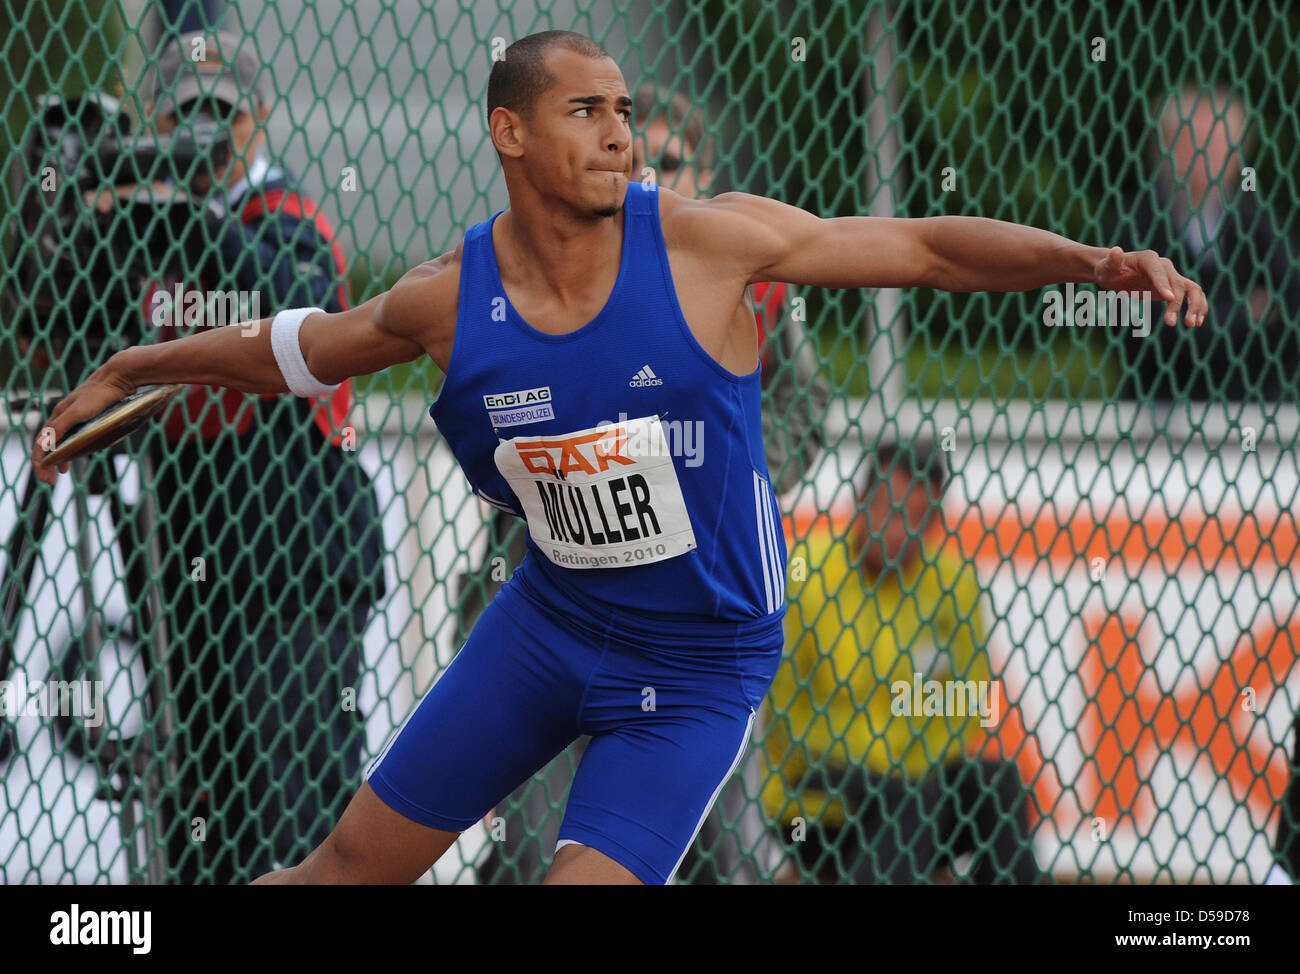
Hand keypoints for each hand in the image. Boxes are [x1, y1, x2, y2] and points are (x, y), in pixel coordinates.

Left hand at [30, 355, 136, 485]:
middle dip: (45, 464)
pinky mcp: (69, 413)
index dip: (55, 456)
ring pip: (45, 441)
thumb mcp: (112, 417)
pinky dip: (46, 449)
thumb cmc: (122, 394)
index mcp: (72, 414)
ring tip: (48, 477)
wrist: (124, 375)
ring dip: (43, 461)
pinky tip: (48, 461)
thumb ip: (107, 427)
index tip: (61, 472)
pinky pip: (52, 434)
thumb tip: (113, 439)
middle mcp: (64, 413)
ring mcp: (65, 413)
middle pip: (45, 442)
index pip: (55, 437)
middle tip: (49, 481)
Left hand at [1093, 246, 1207, 326]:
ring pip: (1192, 288)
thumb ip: (1112, 261)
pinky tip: (1197, 322)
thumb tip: (1116, 251)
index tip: (1168, 298)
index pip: (1158, 271)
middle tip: (1171, 323)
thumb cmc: (1108, 269)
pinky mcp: (1174, 288)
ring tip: (1192, 324)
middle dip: (1177, 303)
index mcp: (1148, 259)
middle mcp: (1164, 266)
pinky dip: (1198, 307)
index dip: (1164, 284)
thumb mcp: (1106, 267)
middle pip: (1177, 283)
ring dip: (1195, 305)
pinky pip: (1192, 295)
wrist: (1115, 272)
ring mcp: (1171, 276)